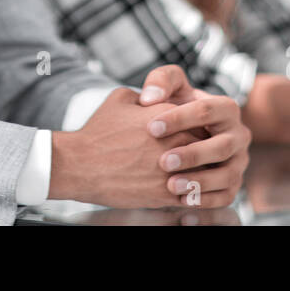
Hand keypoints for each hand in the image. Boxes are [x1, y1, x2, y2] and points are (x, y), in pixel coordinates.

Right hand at [48, 88, 197, 207]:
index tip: (200, 132)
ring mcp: (171, 170)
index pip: (203, 121)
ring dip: (203, 173)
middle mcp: (175, 142)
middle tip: (208, 155)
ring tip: (199, 173)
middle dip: (207, 151)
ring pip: (204, 173)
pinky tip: (185, 189)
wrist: (80, 164)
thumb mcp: (122, 98)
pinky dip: (191, 193)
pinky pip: (191, 195)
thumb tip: (155, 98)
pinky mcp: (164, 194)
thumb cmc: (98, 132)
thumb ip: (146, 96)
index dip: (202, 127)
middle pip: (208, 147)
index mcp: (168, 116)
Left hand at [139, 64, 251, 204]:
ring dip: (200, 182)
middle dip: (192, 155)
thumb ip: (161, 81)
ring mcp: (239, 161)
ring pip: (227, 174)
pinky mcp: (234, 183)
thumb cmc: (178, 108)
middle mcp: (238, 135)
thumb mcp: (172, 88)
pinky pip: (226, 195)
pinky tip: (183, 200)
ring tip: (171, 185)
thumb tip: (149, 98)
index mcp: (226, 108)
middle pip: (221, 146)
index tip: (151, 128)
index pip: (206, 110)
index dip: (179, 118)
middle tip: (163, 161)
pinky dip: (206, 200)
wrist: (187, 133)